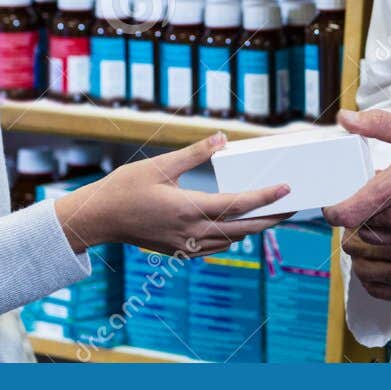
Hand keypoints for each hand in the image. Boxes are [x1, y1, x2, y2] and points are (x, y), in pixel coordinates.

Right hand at [54, 133, 289, 256]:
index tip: (286, 188)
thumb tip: (222, 137)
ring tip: (270, 216)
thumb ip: (195, 153)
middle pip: (243, 229)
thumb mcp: (160, 165)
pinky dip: (231, 238)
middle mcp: (190, 232)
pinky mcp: (178, 252)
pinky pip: (214, 248)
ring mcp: (184, 246)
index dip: (266, 197)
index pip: (238, 204)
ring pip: (230, 241)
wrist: (98, 218)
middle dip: (270, 218)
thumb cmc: (125, 188)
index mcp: (188, 209)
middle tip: (292, 207)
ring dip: (253, 229)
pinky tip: (237, 229)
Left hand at [322, 109, 390, 260]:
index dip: (331, 209)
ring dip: (374, 222)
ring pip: (375, 237)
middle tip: (372, 191)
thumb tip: (346, 119)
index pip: (346, 212)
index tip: (331, 201)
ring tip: (390, 201)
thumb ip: (378, 124)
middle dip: (358, 208)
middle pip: (358, 224)